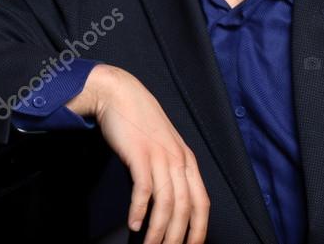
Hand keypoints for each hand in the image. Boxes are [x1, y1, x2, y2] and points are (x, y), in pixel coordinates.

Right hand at [70, 64, 209, 243]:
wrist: (121, 95)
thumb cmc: (140, 124)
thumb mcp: (163, 149)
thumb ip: (169, 173)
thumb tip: (166, 206)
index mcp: (187, 160)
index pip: (202, 202)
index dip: (199, 229)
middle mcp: (178, 159)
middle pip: (185, 208)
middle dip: (177, 236)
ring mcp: (160, 156)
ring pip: (167, 202)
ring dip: (157, 230)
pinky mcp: (140, 153)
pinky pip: (144, 188)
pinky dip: (139, 210)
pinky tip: (134, 224)